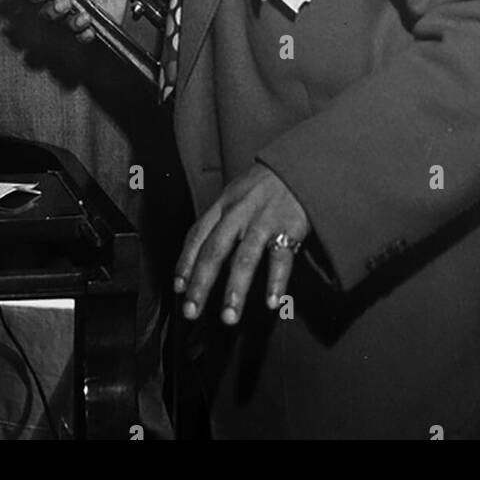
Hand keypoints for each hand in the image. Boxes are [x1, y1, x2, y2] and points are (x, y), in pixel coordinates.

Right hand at [22, 0, 126, 42]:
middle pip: (46, 12)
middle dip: (52, 10)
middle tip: (62, 3)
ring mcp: (75, 13)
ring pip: (63, 24)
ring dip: (71, 22)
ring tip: (83, 16)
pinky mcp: (89, 25)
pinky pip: (81, 35)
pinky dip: (84, 34)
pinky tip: (89, 29)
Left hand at [175, 164, 309, 325]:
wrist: (300, 163)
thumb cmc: (264, 186)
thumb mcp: (236, 195)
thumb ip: (220, 222)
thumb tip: (201, 258)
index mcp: (223, 205)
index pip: (197, 235)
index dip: (185, 262)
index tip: (178, 288)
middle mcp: (239, 213)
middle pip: (215, 250)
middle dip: (201, 283)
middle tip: (191, 311)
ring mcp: (264, 220)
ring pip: (245, 257)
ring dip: (235, 288)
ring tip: (229, 316)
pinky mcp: (290, 227)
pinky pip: (281, 257)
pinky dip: (276, 281)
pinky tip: (271, 302)